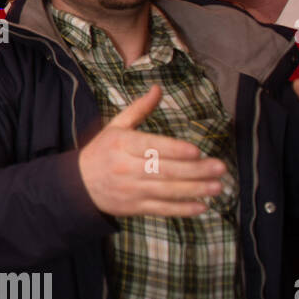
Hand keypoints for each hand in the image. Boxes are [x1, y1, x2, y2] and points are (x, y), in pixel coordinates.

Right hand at [77, 84, 226, 217]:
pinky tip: (201, 206)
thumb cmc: (102, 152)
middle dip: (194, 170)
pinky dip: (181, 209)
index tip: (196, 151)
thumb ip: (138, 109)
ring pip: (166, 191)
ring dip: (194, 190)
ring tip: (218, 187)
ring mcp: (130, 190)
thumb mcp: (115, 127)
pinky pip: (161, 209)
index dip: (173, 150)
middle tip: (220, 167)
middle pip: (163, 170)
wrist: (78, 185)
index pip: (150, 147)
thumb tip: (158, 89)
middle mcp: (124, 167)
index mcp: (121, 144)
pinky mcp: (133, 207)